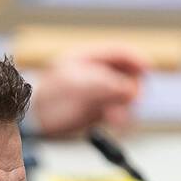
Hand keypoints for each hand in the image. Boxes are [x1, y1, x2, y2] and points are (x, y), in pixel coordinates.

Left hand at [29, 45, 149, 136]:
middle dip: (132, 88)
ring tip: (116, 119)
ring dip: (126, 107)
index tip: (147, 68)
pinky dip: (121, 118)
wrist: (33, 126)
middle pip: (128, 75)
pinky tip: (114, 124)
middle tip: (132, 101)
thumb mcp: (75, 87)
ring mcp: (98, 93)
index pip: (119, 53)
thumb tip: (130, 90)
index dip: (135, 59)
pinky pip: (120, 113)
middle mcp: (96, 74)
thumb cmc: (47, 101)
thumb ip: (103, 85)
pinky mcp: (99, 112)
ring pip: (126, 97)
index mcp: (86, 59)